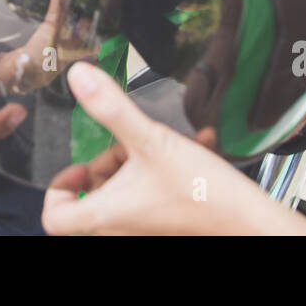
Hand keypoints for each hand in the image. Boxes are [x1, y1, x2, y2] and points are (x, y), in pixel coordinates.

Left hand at [41, 63, 305, 235]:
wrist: (250, 223)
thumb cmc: (203, 193)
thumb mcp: (152, 140)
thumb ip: (112, 109)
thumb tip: (79, 77)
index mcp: (107, 215)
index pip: (55, 218)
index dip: (58, 190)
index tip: (78, 164)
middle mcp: (121, 227)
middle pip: (91, 201)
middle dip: (106, 167)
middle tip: (126, 146)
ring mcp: (144, 227)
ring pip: (122, 195)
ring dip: (135, 165)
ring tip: (160, 144)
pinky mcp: (166, 222)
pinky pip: (150, 197)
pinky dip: (160, 173)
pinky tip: (190, 149)